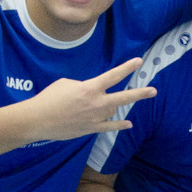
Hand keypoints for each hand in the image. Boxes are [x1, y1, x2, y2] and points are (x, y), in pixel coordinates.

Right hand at [24, 59, 154, 140]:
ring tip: (100, 103)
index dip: (127, 68)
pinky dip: (120, 125)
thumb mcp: (67, 83)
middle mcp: (96, 103)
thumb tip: (94, 93)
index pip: (113, 76)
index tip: (139, 61)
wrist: (38, 120)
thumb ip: (85, 86)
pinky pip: (109, 127)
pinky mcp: (90, 129)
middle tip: (153, 91)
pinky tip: (129, 124)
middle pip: (124, 97)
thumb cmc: (49, 98)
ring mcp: (95, 118)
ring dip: (111, 105)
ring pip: (113, 110)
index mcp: (90, 88)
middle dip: (140, 93)